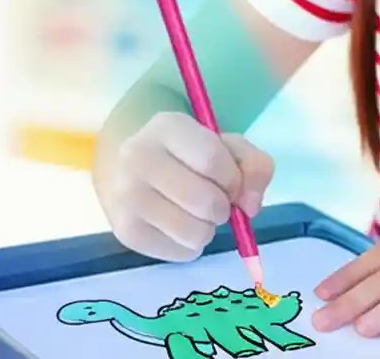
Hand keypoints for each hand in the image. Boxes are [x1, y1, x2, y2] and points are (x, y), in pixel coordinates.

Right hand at [101, 112, 273, 261]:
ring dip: (208, 229)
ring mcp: (127, 196)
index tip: (230, 182)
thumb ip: (254, 166)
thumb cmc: (187, 156)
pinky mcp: (125, 231)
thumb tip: (249, 206)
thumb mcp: (226, 146)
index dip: (233, 179)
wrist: (128, 170)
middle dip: (223, 208)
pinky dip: (190, 246)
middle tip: (215, 202)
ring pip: (195, 233)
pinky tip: (178, 226)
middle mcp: (138, 157)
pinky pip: (181, 253)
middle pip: (206, 201)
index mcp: (167, 127)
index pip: (212, 159)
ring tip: (195, 214)